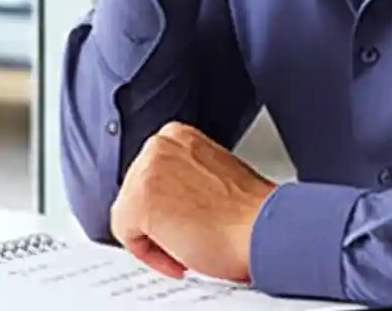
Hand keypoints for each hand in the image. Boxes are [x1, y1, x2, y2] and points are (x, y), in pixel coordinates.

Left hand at [110, 122, 276, 282]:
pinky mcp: (139, 200)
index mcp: (177, 135)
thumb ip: (186, 177)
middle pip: (136, 194)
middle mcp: (158, 146)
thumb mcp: (213, 176)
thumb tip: (171, 199)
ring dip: (156, 238)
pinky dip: (150, 254)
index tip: (182, 222)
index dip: (165, 208)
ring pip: (130, 215)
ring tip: (187, 247)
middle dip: (158, 222)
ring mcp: (146, 171)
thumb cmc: (251, 214)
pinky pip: (127, 235)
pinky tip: (181, 256)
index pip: (151, 176)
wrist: (265, 230)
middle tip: (185, 240)